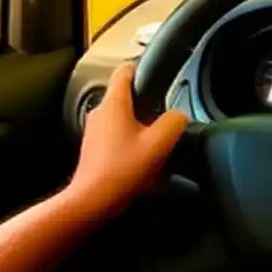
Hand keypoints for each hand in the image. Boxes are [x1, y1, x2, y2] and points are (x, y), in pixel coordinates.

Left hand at [66, 63, 188, 218]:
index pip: (126, 70)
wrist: (92, 201)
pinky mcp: (93, 149)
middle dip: (148, 108)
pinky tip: (142, 165)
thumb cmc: (121, 171)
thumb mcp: (158, 144)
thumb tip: (179, 116)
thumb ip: (174, 122)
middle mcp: (100, 112)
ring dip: (140, 130)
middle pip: (128, 98)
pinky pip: (116, 137)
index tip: (158, 79)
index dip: (144, 70)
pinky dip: (130, 145)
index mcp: (114, 102)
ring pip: (123, 119)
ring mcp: (94, 131)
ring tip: (155, 149)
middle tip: (164, 124)